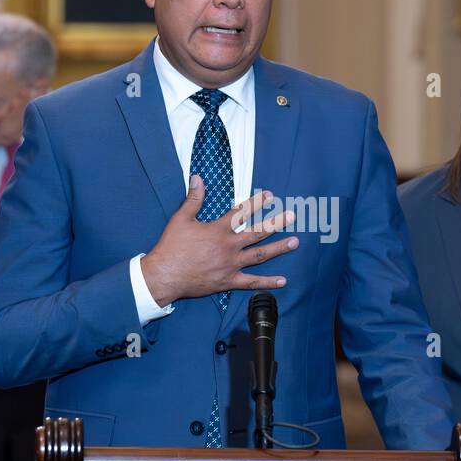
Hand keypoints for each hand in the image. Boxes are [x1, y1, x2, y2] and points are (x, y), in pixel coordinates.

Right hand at [139, 177, 299, 306]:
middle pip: (257, 232)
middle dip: (276, 223)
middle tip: (292, 216)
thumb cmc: (171, 247)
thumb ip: (193, 198)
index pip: (241, 212)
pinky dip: (267, 282)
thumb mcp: (181, 218)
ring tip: (295, 242)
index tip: (270, 195)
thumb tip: (198, 177)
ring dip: (278, 248)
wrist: (165, 275)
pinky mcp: (228, 281)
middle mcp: (228, 246)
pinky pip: (251, 282)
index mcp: (218, 230)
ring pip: (259, 255)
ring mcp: (230, 265)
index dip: (256, 202)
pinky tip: (282, 281)